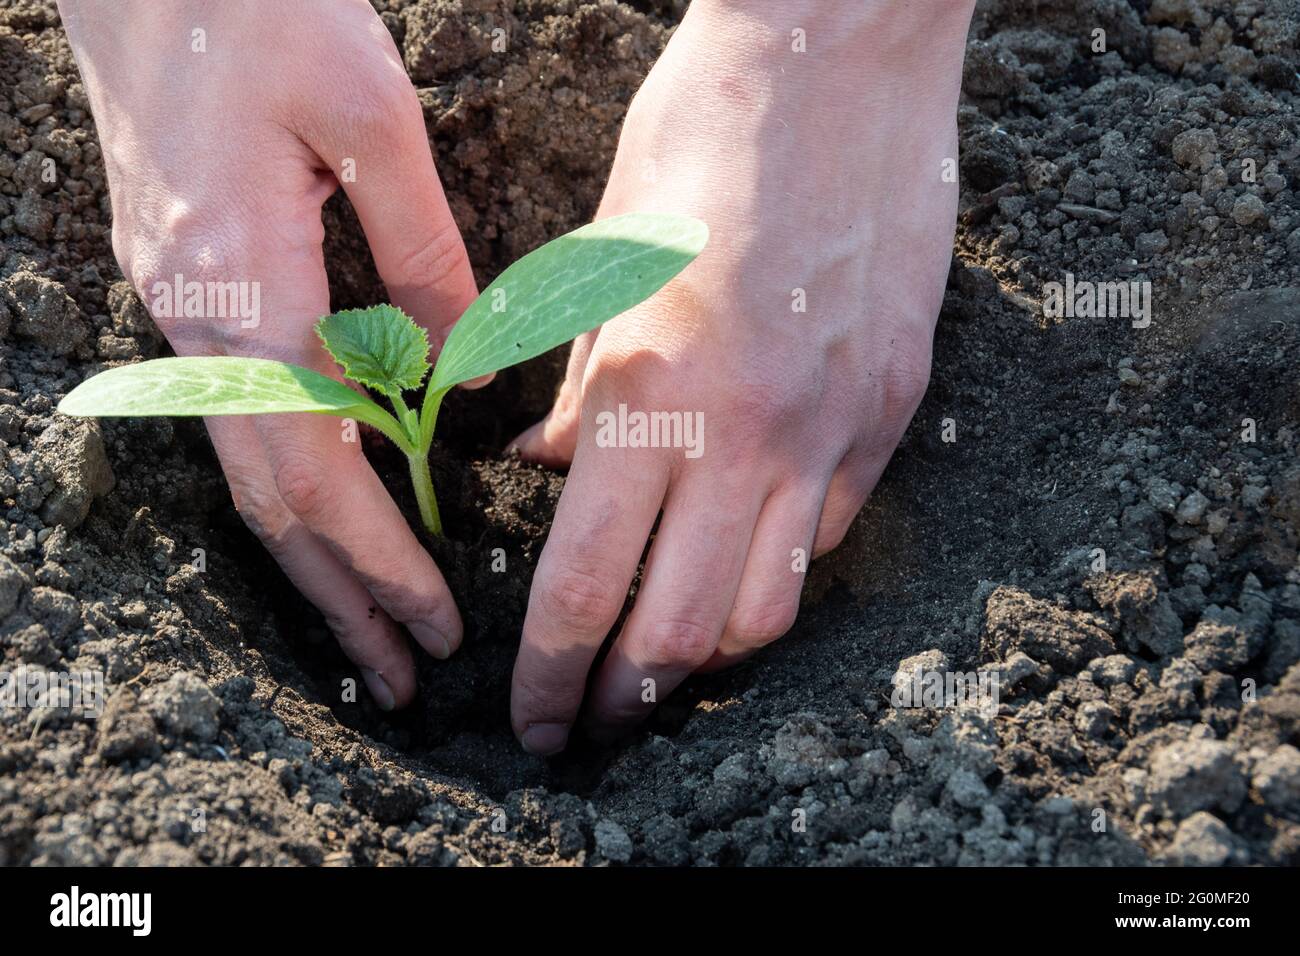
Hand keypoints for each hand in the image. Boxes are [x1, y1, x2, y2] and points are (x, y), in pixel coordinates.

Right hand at [59, 0, 476, 708]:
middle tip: (403, 673)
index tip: (438, 621)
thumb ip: (420, 253)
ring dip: (315, 555)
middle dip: (340, 594)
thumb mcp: (369, 117)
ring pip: (250, 469)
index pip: (312, 467)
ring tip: (372, 625)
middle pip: (269, 499)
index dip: (376, 557)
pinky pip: (244, 418)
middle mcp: (197, 324)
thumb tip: (457, 367)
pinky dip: (298, 485)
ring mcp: (182, 313)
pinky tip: (340, 512)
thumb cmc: (257, 7)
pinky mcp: (190, 291)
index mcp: (240, 290)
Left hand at [509, 0, 974, 752]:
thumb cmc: (700, 135)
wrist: (842, 54)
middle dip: (627, 697)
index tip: (537, 721)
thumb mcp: (601, 255)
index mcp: (649, 386)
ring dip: (706, 656)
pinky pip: (830, 533)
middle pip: (681, 631)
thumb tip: (552, 473)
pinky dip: (775, 571)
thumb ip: (573, 386)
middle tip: (595, 718)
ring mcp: (833, 425)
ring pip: (769, 606)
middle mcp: (747, 429)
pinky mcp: (892, 410)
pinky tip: (742, 562)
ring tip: (666, 664)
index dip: (552, 674)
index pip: (586, 584)